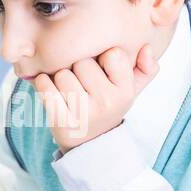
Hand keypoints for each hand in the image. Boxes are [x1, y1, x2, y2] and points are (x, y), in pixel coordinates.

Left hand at [32, 44, 158, 152]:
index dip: (103, 58)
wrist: (90, 143)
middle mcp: (107, 103)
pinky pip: (45, 86)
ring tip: (69, 90)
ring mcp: (84, 113)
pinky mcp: (61, 121)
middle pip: (83, 62)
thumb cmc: (108, 105)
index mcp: (126, 92)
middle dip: (79, 67)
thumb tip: (147, 48)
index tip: (102, 70)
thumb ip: (145, 68)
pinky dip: (43, 84)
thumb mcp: (130, 89)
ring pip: (62, 73)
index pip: (112, 54)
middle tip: (82, 82)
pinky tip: (50, 89)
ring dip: (61, 77)